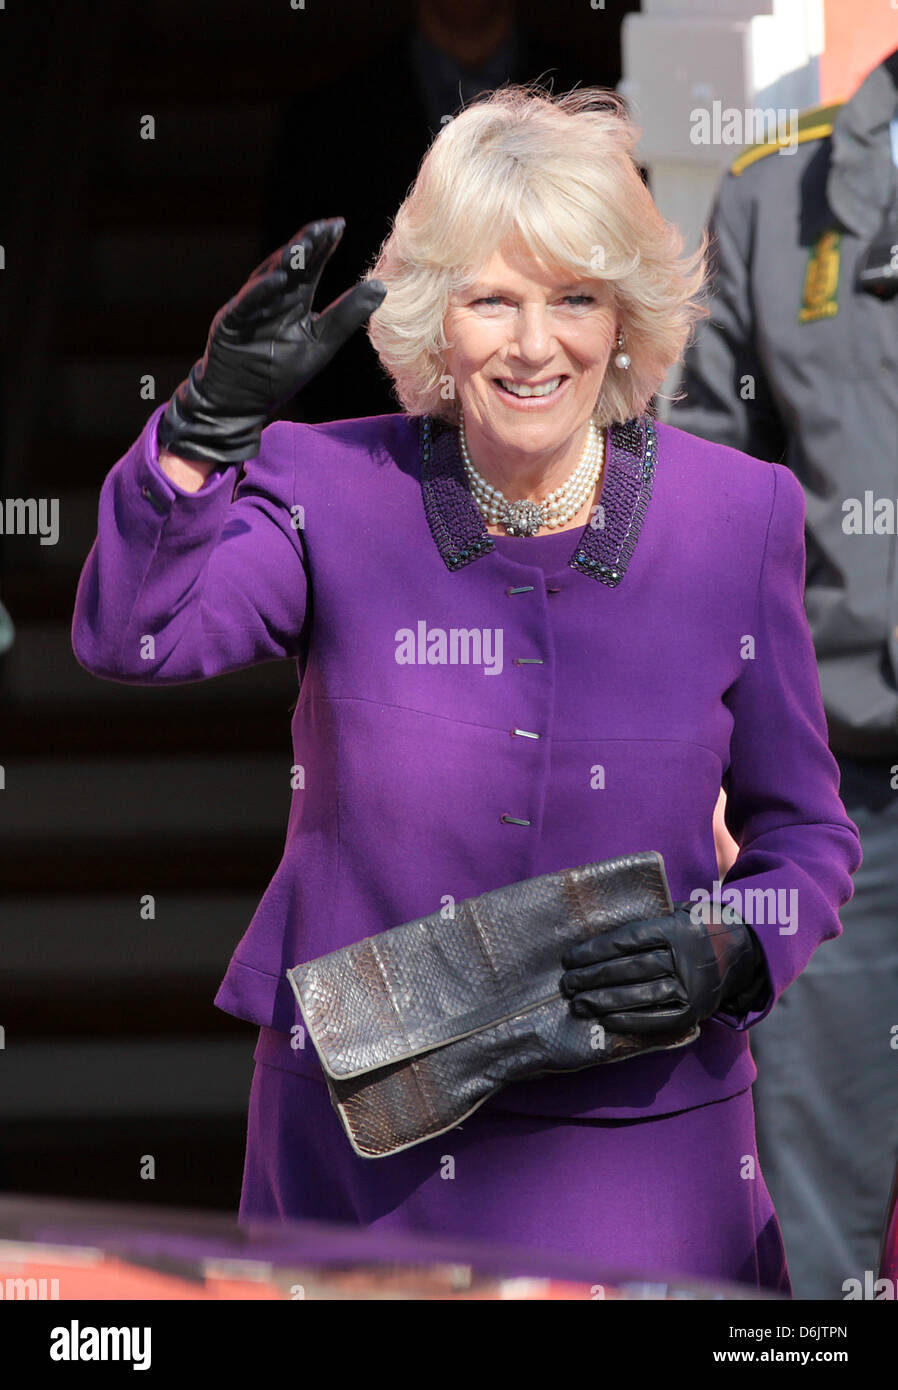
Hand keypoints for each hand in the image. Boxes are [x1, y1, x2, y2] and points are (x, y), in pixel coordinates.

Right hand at [158, 218, 386, 465]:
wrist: (239, 402)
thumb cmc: (278, 374)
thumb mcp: (320, 345)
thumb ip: (346, 316)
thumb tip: (381, 287)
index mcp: (293, 301)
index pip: (310, 268)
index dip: (323, 247)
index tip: (339, 225)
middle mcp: (271, 299)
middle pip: (290, 266)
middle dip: (306, 246)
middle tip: (325, 226)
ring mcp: (248, 308)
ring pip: (268, 278)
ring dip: (286, 262)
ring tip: (306, 244)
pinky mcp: (230, 324)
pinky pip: (246, 305)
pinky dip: (261, 292)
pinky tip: (278, 279)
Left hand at [559, 903, 766, 1035]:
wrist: (739, 951)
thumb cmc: (691, 930)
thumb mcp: (673, 915)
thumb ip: (643, 924)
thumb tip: (593, 938)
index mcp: (675, 928)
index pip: (627, 940)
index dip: (595, 950)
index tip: (570, 958)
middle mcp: (684, 957)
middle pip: (629, 969)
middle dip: (592, 977)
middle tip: (566, 984)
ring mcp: (691, 986)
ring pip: (640, 994)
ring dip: (604, 1001)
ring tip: (578, 1004)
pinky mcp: (693, 1011)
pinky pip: (656, 1019)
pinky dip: (629, 1021)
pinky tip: (605, 1020)